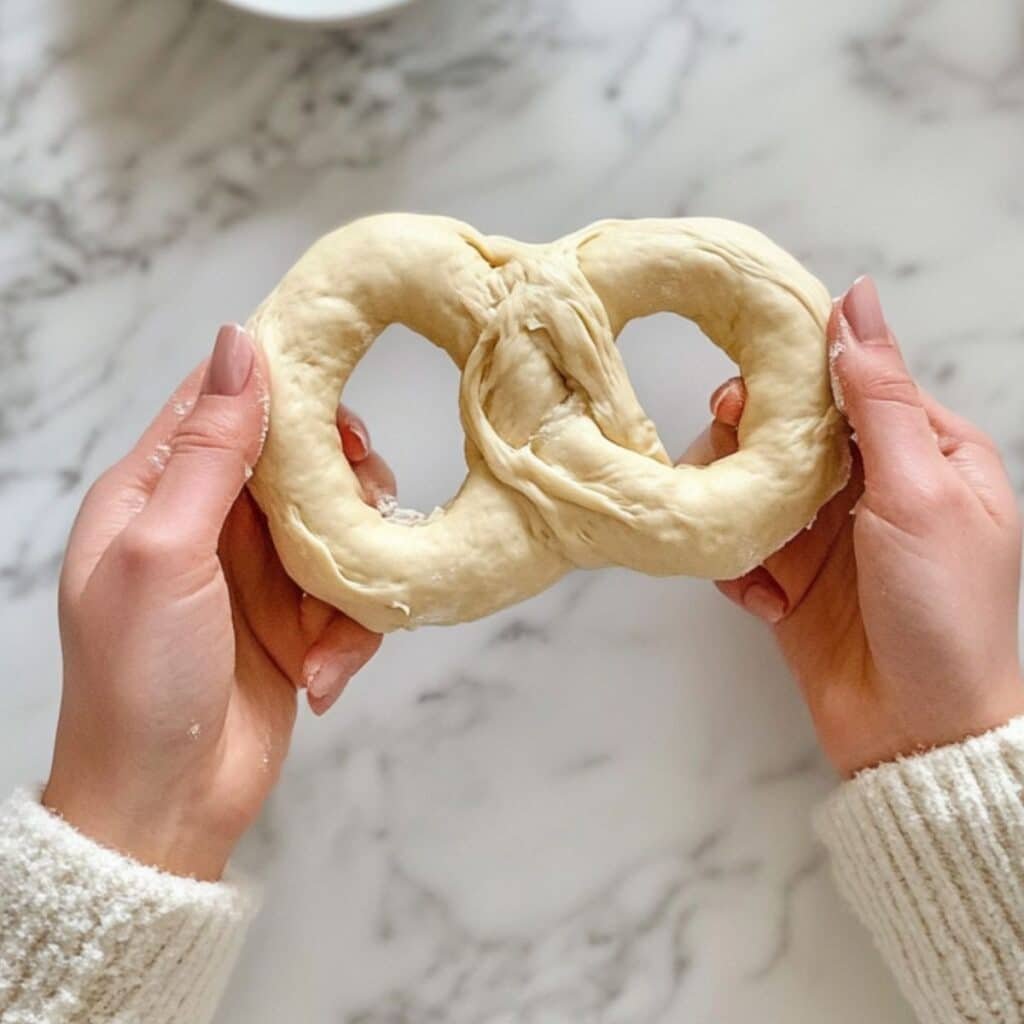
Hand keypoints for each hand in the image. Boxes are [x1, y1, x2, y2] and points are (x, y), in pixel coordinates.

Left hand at [43, 325, 394, 879]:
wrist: (163, 809)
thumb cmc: (138, 679)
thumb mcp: (165, 552)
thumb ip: (209, 450)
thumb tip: (240, 345)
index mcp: (157, 491)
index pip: (219, 399)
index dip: (280, 376)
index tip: (341, 368)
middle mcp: (211, 522)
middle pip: (300, 457)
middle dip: (341, 480)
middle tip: (362, 500)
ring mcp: (258, 573)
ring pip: (341, 523)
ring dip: (353, 568)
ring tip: (333, 624)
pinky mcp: (297, 621)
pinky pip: (352, 594)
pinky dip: (349, 634)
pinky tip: (323, 676)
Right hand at [682, 277, 1023, 775]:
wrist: (917, 731)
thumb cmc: (942, 610)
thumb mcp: (921, 491)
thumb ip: (878, 397)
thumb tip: (852, 302)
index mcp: (923, 450)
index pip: (847, 380)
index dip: (791, 377)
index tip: (747, 395)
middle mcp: (870, 483)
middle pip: (785, 428)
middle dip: (750, 445)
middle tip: (734, 463)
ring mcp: (824, 531)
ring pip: (750, 481)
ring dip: (737, 509)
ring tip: (752, 550)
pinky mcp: (787, 576)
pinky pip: (739, 543)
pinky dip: (738, 567)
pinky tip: (764, 602)